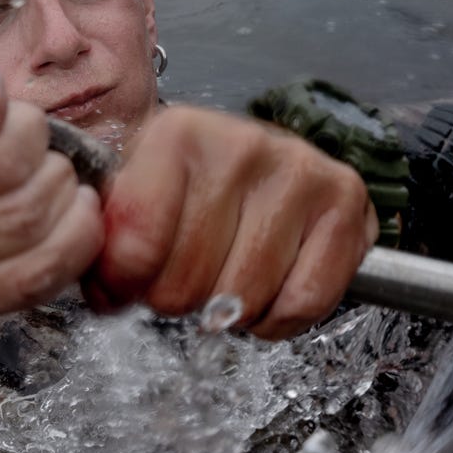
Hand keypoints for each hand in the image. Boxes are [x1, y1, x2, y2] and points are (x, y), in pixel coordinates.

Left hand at [89, 106, 377, 339]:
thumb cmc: (186, 183)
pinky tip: (267, 291)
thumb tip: (109, 298)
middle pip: (187, 284)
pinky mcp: (346, 201)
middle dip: (176, 299)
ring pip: (244, 300)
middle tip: (183, 278)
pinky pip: (304, 303)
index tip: (130, 279)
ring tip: (224, 279)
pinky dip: (279, 319)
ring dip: (228, 313)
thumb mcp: (130, 194)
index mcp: (177, 134)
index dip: (124, 285)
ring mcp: (300, 170)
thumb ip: (106, 244)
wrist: (254, 158)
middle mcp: (242, 143)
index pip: (136, 249)